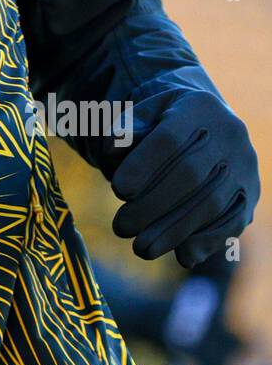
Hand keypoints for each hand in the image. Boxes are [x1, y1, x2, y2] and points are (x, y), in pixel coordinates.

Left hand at [111, 90, 259, 268]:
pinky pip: (233, 222)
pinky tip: (182, 255)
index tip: (118, 189)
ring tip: (141, 249)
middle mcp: (230, 135)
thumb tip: (114, 150)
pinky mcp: (250, 195)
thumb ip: (126, 129)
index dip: (144, 166)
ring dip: (174, 231)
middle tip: (121, 228)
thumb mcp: (142, 115)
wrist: (205, 125)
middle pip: (191, 175)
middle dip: (152, 206)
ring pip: (212, 203)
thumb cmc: (161, 123)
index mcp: (199, 108)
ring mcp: (245, 166)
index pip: (170, 139)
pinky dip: (208, 241)